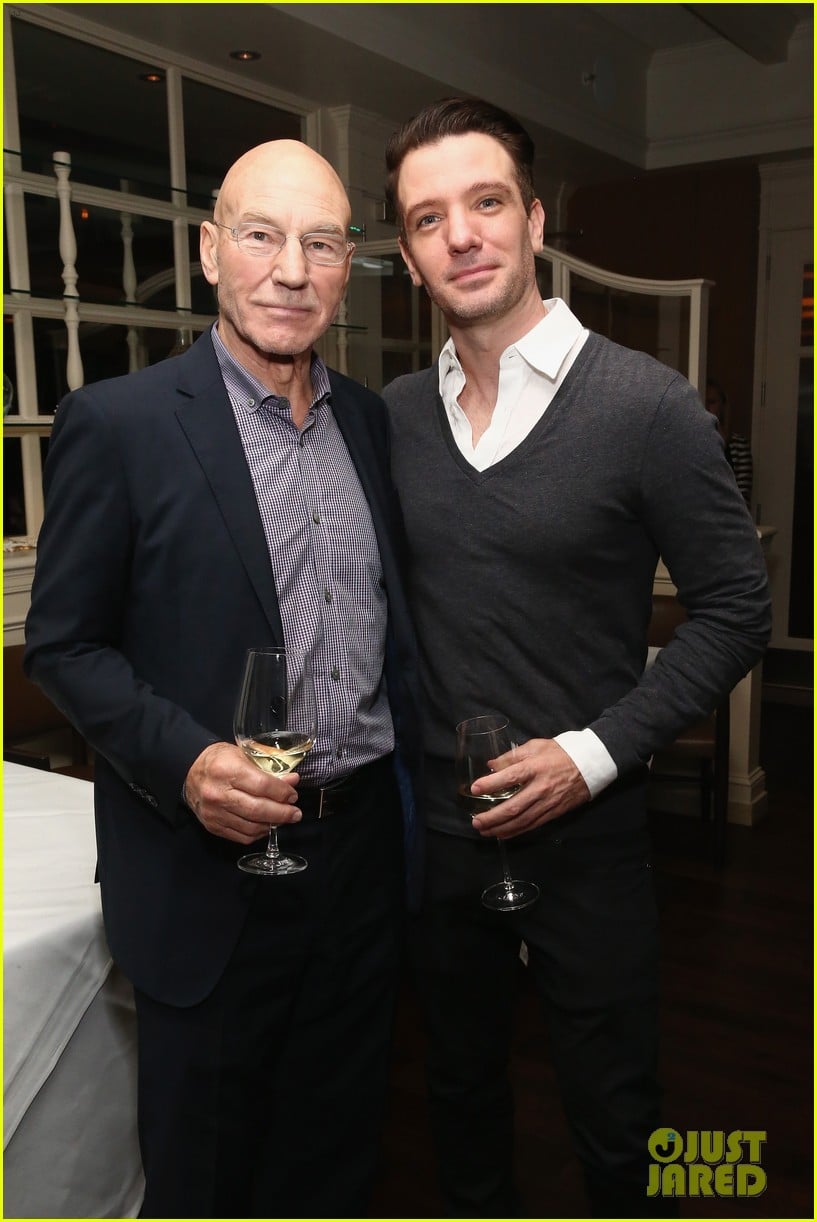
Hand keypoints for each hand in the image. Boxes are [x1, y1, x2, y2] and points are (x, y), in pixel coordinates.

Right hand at [184, 741, 301, 843]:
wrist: (189, 771)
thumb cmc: (219, 760)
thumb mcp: (243, 754)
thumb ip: (268, 768)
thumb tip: (292, 780)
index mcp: (226, 770)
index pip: (261, 785)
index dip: (281, 792)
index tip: (293, 795)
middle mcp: (218, 793)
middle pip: (257, 809)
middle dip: (282, 813)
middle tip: (295, 813)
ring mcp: (214, 813)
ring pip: (251, 827)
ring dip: (272, 825)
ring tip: (283, 819)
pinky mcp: (212, 826)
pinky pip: (241, 836)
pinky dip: (258, 833)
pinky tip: (266, 825)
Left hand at [469, 738, 589, 838]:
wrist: (591, 765)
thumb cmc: (560, 753)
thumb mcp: (536, 746)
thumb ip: (512, 756)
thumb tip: (491, 765)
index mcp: (535, 767)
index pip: (509, 777)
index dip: (490, 784)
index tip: (474, 789)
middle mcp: (540, 788)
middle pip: (513, 807)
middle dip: (492, 817)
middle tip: (476, 822)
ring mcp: (548, 803)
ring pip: (522, 821)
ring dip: (501, 828)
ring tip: (485, 831)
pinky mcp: (554, 812)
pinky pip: (532, 825)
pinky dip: (516, 831)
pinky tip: (503, 833)